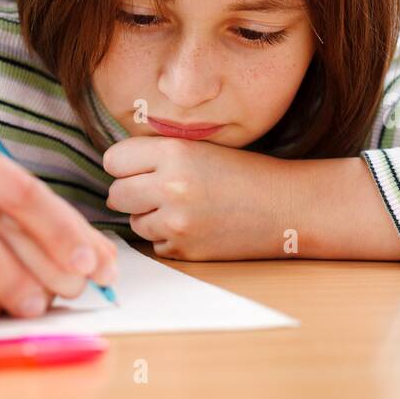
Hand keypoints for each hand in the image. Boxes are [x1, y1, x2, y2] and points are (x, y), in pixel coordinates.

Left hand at [102, 135, 281, 260]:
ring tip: (181, 207)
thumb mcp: (200, 148)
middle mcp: (171, 187)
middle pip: (116, 193)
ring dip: (148, 216)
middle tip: (156, 190)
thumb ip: (159, 154)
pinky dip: (167, 237)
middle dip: (130, 192)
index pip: (114, 159)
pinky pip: (155, 243)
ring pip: (133, 221)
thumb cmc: (244, 173)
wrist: (285, 206)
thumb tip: (115, 169)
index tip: (137, 167)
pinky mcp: (184, 250)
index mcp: (174, 152)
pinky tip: (194, 226)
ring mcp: (176, 222)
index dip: (125, 164)